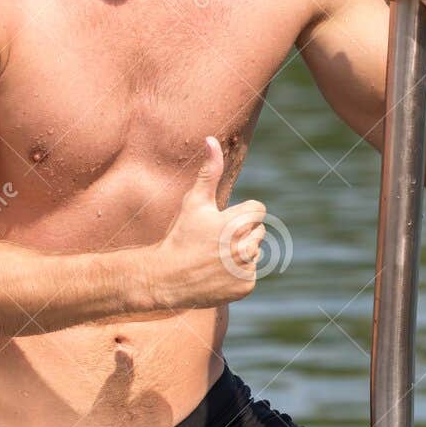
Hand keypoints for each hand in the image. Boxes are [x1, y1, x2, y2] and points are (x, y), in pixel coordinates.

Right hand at [153, 136, 267, 308]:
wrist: (167, 277)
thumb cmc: (181, 234)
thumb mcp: (194, 202)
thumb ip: (209, 171)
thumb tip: (211, 140)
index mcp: (236, 223)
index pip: (258, 210)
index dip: (240, 214)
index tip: (221, 222)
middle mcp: (244, 247)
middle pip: (258, 231)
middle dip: (241, 233)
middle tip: (214, 242)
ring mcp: (246, 268)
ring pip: (256, 253)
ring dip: (241, 254)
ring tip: (215, 258)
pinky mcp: (246, 286)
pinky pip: (251, 274)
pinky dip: (238, 274)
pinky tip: (217, 274)